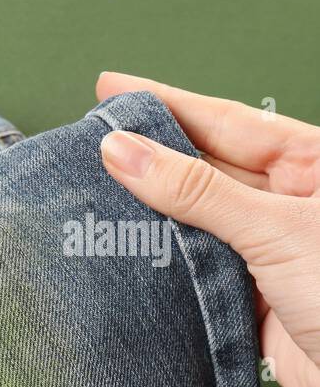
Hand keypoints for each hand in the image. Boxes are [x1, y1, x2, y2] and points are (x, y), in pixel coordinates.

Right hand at [97, 71, 319, 386]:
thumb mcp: (275, 229)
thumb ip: (196, 191)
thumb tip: (126, 151)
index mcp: (315, 165)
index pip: (228, 120)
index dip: (167, 103)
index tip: (113, 90)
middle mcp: (291, 202)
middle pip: (205, 166)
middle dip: (148, 154)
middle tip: (89, 141)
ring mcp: (268, 249)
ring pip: (193, 219)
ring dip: (147, 211)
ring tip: (91, 193)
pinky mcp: (248, 296)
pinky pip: (191, 268)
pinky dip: (158, 261)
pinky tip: (124, 249)